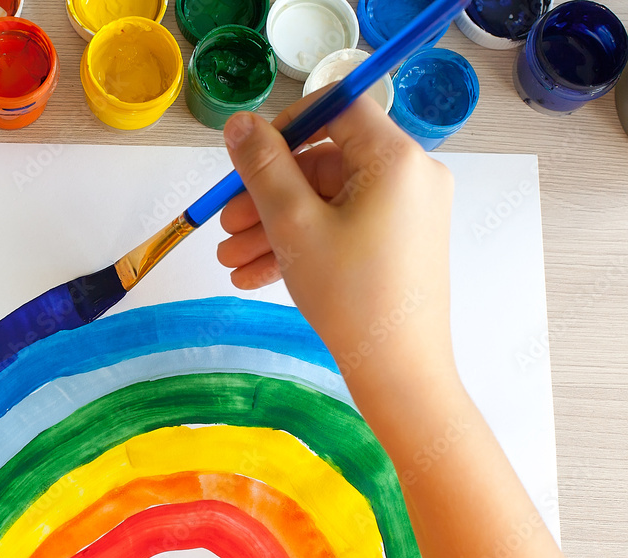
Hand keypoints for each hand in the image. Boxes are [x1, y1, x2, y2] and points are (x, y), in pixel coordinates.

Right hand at [217, 95, 458, 401]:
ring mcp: (408, 212)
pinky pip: (344, 227)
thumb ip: (263, 167)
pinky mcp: (400, 243)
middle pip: (325, 162)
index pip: (339, 107)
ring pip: (328, 202)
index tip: (249, 157)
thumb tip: (239, 123)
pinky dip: (303, 244)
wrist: (397, 371)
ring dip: (275, 227)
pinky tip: (255, 275)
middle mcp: (410, 176)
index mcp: (395, 158)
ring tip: (230, 262)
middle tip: (225, 226)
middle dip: (267, 195)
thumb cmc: (350, 295)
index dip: (288, 125)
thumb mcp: (293, 225)